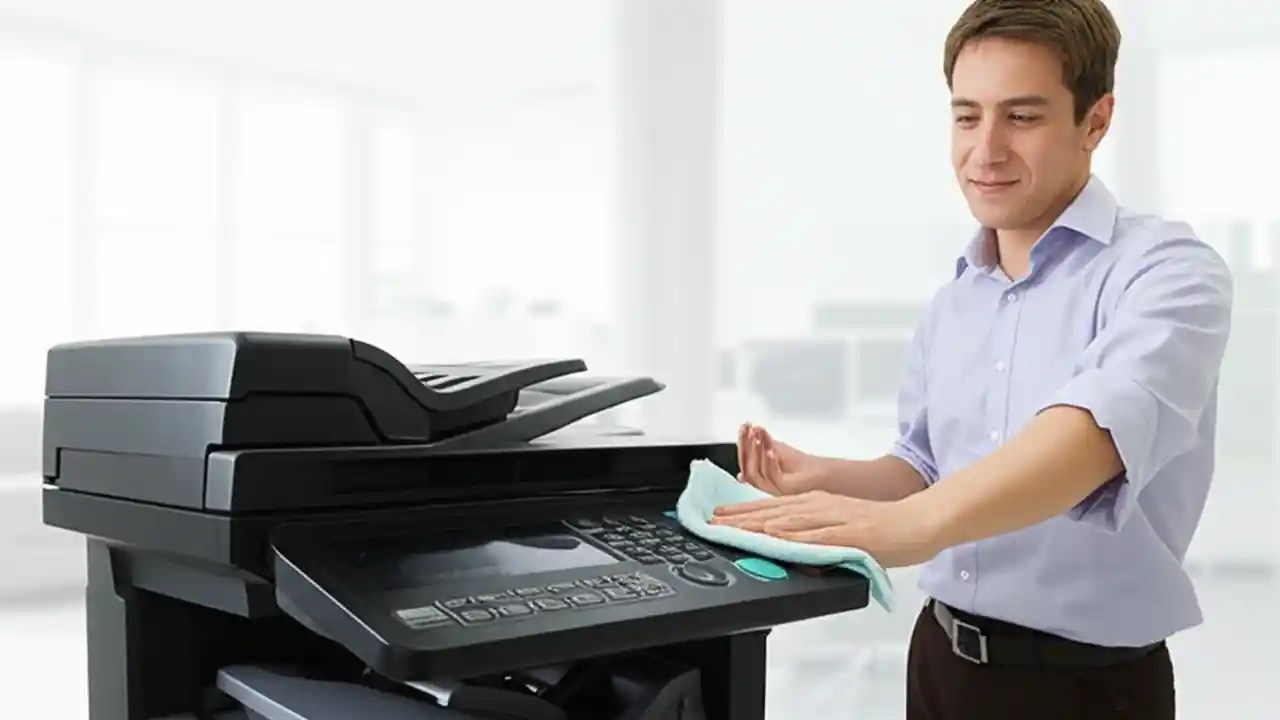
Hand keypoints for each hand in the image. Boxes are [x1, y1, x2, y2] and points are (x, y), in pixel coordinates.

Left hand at [709, 490, 941, 567]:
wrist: (920, 522)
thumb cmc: (885, 528)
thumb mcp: (841, 530)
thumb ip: (815, 537)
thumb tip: (791, 548)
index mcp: (818, 504)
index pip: (772, 507)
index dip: (742, 512)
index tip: (717, 517)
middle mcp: (822, 506)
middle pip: (772, 510)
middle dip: (738, 517)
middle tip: (710, 521)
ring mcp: (835, 518)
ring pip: (787, 519)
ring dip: (756, 524)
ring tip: (730, 528)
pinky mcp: (850, 532)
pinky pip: (817, 533)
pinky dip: (794, 535)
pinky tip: (775, 536)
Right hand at [736, 422, 829, 495]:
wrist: (818, 471)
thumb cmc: (798, 462)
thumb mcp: (776, 447)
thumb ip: (762, 440)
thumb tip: (749, 427)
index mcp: (759, 475)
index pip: (744, 459)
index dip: (743, 442)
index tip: (744, 426)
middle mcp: (764, 483)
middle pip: (747, 468)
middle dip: (747, 448)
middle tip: (748, 432)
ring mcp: (773, 488)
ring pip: (757, 473)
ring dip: (756, 454)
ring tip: (758, 439)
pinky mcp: (784, 489)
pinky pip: (773, 476)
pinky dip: (770, 462)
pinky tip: (771, 451)